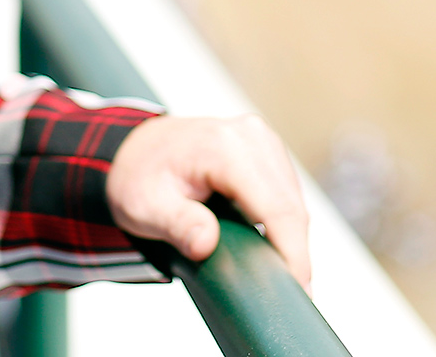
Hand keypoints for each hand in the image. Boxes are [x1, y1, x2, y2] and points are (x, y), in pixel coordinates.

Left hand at [105, 113, 311, 288]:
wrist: (136, 151)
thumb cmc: (139, 177)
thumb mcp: (145, 206)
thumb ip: (177, 224)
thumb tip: (205, 244)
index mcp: (223, 146)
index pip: (274, 206)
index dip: (291, 251)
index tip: (298, 290)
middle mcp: (250, 136)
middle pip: (290, 206)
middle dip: (296, 253)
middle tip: (295, 299)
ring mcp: (261, 141)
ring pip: (294, 201)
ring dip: (292, 240)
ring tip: (285, 281)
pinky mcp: (266, 151)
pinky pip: (286, 193)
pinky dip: (285, 225)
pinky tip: (275, 251)